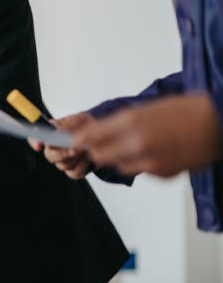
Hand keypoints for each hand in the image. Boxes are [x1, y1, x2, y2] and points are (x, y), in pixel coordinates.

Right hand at [28, 113, 94, 179]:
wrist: (102, 139)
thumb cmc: (87, 126)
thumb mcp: (79, 120)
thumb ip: (67, 125)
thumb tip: (56, 134)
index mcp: (51, 134)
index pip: (34, 138)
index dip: (35, 141)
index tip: (40, 145)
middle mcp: (53, 149)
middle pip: (49, 156)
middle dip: (62, 153)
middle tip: (74, 149)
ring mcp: (62, 161)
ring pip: (63, 165)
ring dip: (77, 158)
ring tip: (87, 149)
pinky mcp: (73, 171)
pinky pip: (74, 172)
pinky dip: (84, 165)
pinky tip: (89, 157)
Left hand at [73, 94, 222, 177]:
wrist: (219, 122)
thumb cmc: (188, 110)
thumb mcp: (147, 109)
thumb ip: (119, 123)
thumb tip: (97, 132)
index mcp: (131, 122)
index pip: (89, 137)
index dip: (79, 140)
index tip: (73, 140)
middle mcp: (136, 143)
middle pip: (99, 155)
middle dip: (98, 150)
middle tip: (101, 144)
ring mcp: (149, 161)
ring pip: (118, 165)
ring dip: (120, 157)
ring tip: (139, 144)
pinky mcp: (161, 173)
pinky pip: (140, 171)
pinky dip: (142, 163)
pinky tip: (158, 151)